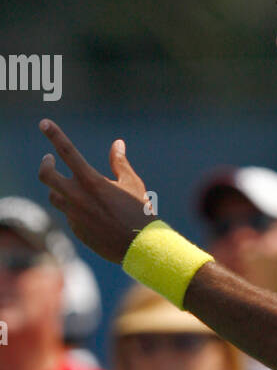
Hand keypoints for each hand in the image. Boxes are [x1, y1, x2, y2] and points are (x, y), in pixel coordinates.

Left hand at [38, 120, 152, 262]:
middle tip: (49, 160)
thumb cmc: (139, 212)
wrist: (139, 246)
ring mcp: (74, 214)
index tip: (44, 123)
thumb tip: (117, 143)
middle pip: (46, 175)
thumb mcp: (132, 183)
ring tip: (71, 186)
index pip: (66, 151)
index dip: (54, 134)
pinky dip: (76, 209)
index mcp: (91, 181)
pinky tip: (93, 213)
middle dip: (45, 164)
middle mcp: (77, 196)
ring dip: (59, 188)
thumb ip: (120, 163)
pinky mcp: (76, 229)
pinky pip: (70, 215)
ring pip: (54, 196)